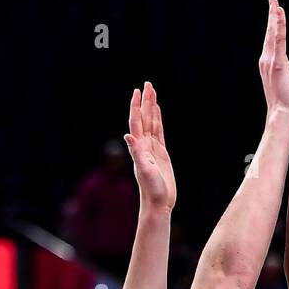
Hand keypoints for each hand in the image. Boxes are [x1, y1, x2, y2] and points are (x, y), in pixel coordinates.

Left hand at [124, 81, 175, 211]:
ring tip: (152, 93)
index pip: (137, 122)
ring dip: (152, 108)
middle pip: (145, 118)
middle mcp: (144, 146)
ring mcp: (152, 149)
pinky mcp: (161, 154)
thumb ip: (136, 153)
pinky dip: (158, 121)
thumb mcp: (144, 170)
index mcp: (139, 148)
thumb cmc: (152, 190)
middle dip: (146, 101)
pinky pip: (159, 133)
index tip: (138, 91)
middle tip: (148, 84)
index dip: (137, 106)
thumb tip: (128, 136)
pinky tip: (158, 114)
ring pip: (152, 123)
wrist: (158, 204)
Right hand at [259, 0, 288, 113]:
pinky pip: (278, 40)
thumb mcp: (281, 83)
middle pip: (268, 34)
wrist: (280, 113)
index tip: (274, 13)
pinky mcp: (277, 63)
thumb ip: (282, 73)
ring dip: (274, 17)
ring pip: (272, 35)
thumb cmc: (283, 102)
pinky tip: (280, 15)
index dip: (272, 26)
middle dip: (270, 16)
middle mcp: (265, 60)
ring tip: (275, 3)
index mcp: (267, 64)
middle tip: (272, 0)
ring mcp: (270, 62)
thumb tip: (287, 71)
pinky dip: (278, 26)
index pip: (269, 41)